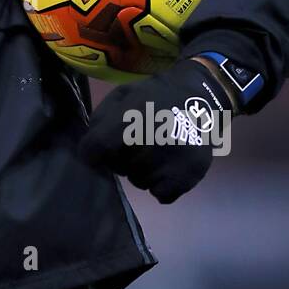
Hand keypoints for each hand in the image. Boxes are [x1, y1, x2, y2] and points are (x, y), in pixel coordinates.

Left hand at [76, 58, 235, 203]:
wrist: (200, 98)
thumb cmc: (154, 96)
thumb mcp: (122, 95)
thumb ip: (101, 120)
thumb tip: (89, 152)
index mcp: (136, 112)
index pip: (98, 147)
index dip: (91, 153)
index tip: (94, 153)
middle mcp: (156, 137)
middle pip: (118, 167)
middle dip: (119, 159)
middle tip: (134, 144)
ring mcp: (175, 158)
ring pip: (138, 181)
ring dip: (140, 171)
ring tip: (153, 151)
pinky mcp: (190, 175)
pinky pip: (160, 194)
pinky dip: (160, 184)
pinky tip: (167, 165)